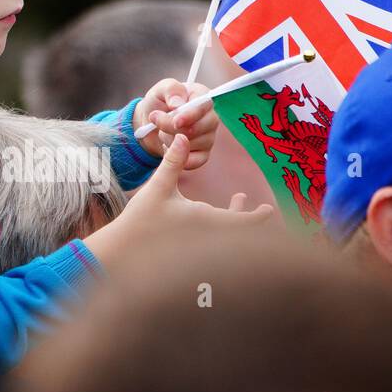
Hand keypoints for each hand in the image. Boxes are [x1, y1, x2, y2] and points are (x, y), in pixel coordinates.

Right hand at [81, 133, 273, 270]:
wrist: (123, 253)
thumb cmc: (141, 220)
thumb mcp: (158, 187)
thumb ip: (173, 162)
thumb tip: (182, 136)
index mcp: (208, 221)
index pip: (245, 223)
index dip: (259, 217)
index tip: (268, 209)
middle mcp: (209, 239)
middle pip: (241, 233)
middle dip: (251, 219)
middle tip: (263, 210)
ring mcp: (201, 250)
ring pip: (228, 240)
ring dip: (236, 221)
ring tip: (238, 198)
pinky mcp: (191, 256)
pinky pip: (214, 247)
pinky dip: (221, 233)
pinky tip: (211, 218)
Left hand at [132, 78, 218, 169]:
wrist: (151, 123)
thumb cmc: (159, 102)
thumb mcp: (160, 90)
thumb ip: (171, 90)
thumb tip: (177, 104)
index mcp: (203, 97)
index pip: (204, 107)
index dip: (190, 115)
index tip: (175, 121)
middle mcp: (210, 117)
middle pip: (198, 128)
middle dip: (172, 129)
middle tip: (156, 122)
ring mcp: (208, 137)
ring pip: (192, 145)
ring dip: (170, 140)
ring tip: (163, 131)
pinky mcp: (203, 154)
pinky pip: (194, 161)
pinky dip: (177, 157)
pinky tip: (168, 147)